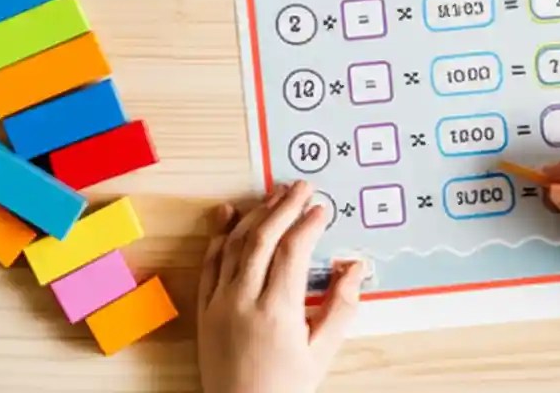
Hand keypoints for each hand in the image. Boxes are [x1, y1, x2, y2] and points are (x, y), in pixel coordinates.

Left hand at [197, 181, 363, 392]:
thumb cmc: (282, 389)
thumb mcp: (322, 353)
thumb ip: (341, 307)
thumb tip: (355, 268)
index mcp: (277, 313)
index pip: (293, 251)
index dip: (309, 224)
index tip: (322, 210)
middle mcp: (243, 302)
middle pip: (263, 239)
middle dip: (284, 207)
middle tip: (301, 187)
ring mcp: (219, 304)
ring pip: (234, 245)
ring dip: (256, 215)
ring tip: (274, 196)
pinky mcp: (204, 310)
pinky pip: (209, 262)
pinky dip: (219, 235)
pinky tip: (230, 216)